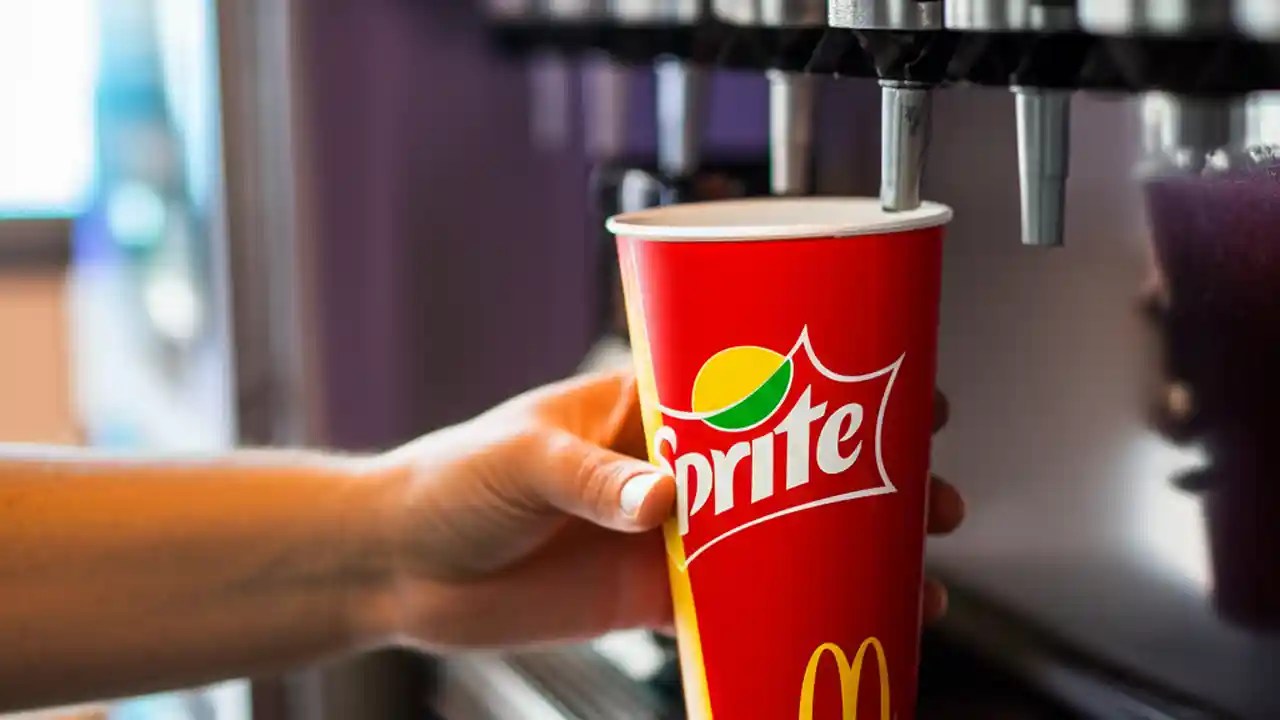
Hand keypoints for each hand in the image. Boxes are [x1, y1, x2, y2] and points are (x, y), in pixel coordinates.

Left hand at [367, 372, 964, 648]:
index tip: (898, 377)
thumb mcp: (520, 460)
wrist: (402, 567)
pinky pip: (740, 605)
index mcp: (645, 405)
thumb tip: (669, 500)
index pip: (754, 375)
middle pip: (792, 460)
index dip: (830, 374)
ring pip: (782, 535)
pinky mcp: (654, 594)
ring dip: (850, 545)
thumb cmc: (450, 482)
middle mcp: (672, 465)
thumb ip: (595, 477)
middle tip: (933, 489)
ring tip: (916, 563)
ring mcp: (670, 533)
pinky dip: (793, 613)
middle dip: (868, 470)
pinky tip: (842, 621)